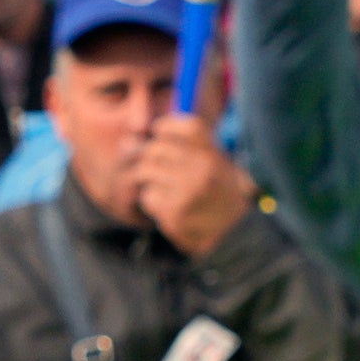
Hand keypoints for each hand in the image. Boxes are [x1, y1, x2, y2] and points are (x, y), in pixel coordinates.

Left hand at [131, 109, 255, 255]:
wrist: (233, 234)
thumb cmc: (216, 193)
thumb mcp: (211, 164)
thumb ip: (179, 147)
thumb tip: (126, 142)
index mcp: (214, 155)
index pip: (187, 126)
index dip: (165, 126)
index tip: (157, 132)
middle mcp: (203, 169)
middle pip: (156, 148)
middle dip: (148, 157)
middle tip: (153, 168)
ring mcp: (188, 191)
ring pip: (146, 171)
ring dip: (150, 180)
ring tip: (165, 188)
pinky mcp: (175, 213)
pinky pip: (148, 197)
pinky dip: (153, 201)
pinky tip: (168, 206)